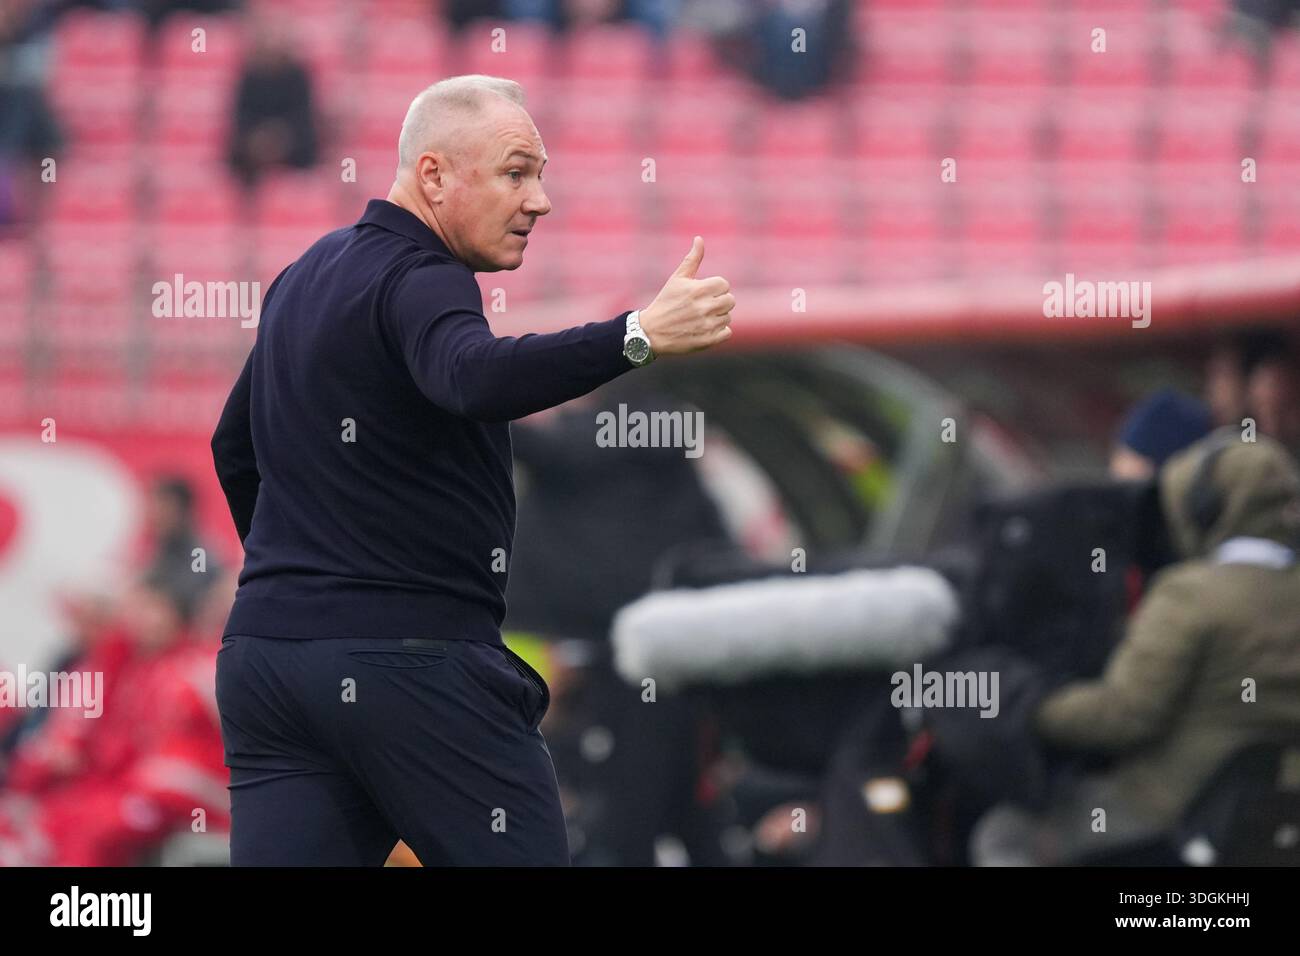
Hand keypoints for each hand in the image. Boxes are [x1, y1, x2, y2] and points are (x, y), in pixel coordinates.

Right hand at [638, 236, 733, 355]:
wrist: (652, 332)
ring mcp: (706, 325)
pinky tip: (704, 329)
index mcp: (698, 290)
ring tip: (700, 318)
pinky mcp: (707, 340)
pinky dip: (718, 332)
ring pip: (728, 317)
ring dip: (718, 317)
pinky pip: (727, 333)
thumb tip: (699, 239)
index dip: (715, 288)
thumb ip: (692, 259)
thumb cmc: (665, 302)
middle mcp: (704, 307)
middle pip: (730, 301)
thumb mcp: (677, 279)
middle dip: (719, 302)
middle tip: (703, 306)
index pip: (724, 284)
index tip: (703, 293)